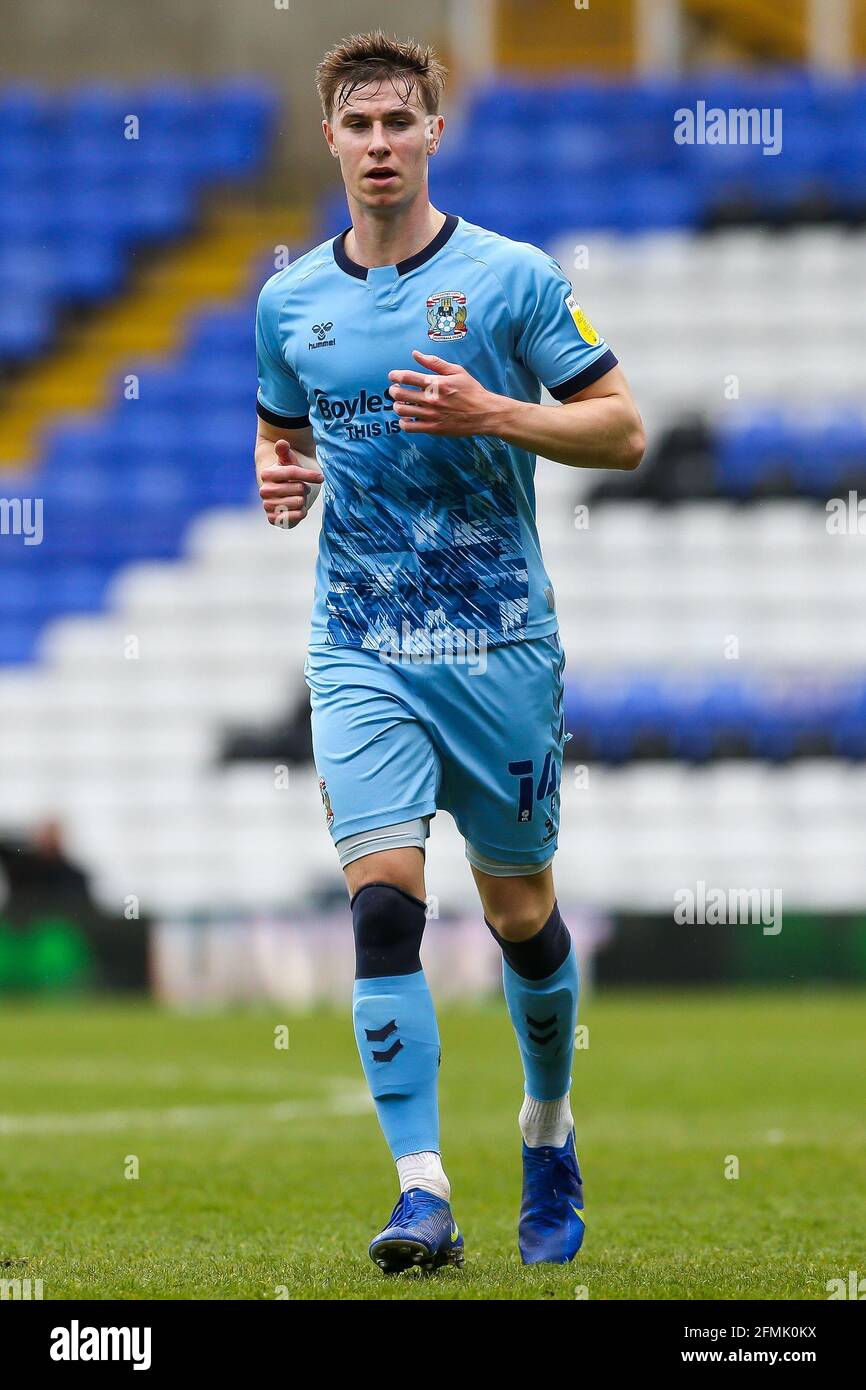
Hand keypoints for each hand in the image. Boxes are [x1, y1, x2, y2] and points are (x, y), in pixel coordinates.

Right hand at [259, 440, 323, 528]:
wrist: (287, 493)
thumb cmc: (290, 475)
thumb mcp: (289, 460)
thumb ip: (284, 451)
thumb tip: (282, 443)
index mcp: (267, 474)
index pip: (293, 472)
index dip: (309, 475)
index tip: (321, 477)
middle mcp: (264, 490)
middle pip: (299, 488)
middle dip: (305, 488)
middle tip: (301, 488)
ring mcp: (267, 506)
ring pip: (299, 502)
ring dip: (303, 501)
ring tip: (297, 498)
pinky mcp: (273, 519)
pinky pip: (295, 517)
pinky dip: (301, 513)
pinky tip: (298, 508)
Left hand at [387, 351, 502, 435]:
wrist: (484, 413)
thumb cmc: (471, 390)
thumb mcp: (456, 371)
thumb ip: (434, 363)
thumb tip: (415, 354)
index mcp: (436, 382)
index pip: (407, 377)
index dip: (395, 375)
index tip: (393, 376)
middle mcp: (431, 399)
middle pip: (399, 394)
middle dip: (394, 391)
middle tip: (396, 390)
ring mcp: (431, 415)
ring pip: (401, 411)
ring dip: (397, 406)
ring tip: (402, 404)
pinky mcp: (433, 428)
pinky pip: (409, 427)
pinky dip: (403, 423)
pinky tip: (407, 419)